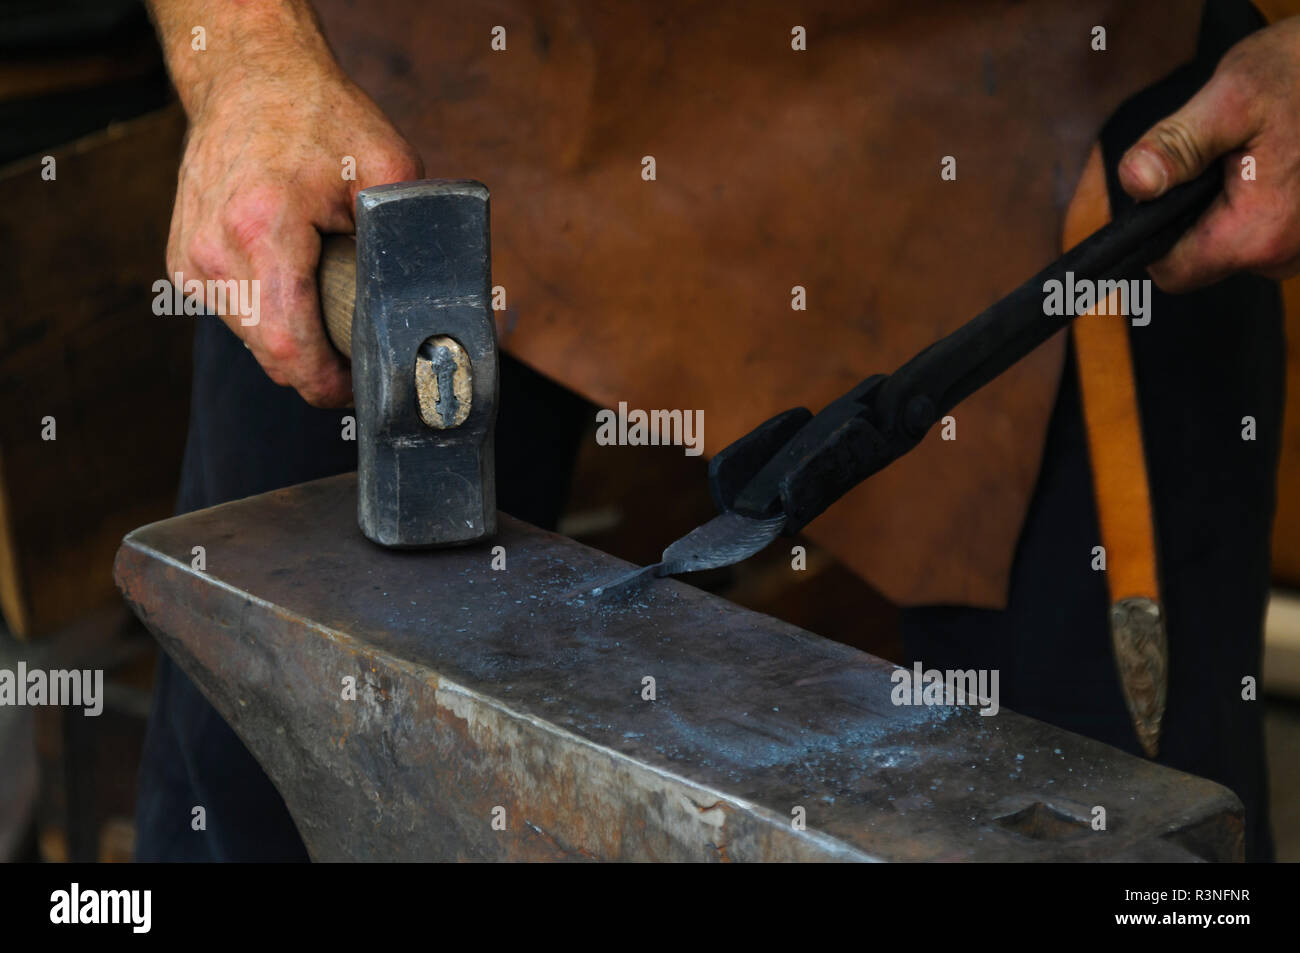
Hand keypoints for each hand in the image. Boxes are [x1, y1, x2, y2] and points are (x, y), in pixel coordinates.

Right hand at [163, 20, 420, 405]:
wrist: (248, 79)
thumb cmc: (319, 117)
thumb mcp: (388, 166)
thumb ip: (409, 235)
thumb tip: (433, 299)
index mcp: (264, 227)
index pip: (288, 345)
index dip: (327, 384)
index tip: (359, 388)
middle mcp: (216, 249)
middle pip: (270, 354)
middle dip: (318, 369)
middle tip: (360, 357)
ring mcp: (192, 258)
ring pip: (251, 341)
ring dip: (294, 341)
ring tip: (329, 306)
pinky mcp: (183, 262)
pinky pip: (235, 317)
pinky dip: (269, 316)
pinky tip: (294, 284)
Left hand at [1118, 17, 1299, 292]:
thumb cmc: (1297, 73)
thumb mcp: (1231, 98)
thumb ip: (1178, 145)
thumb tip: (1135, 183)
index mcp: (1258, 235)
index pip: (1172, 273)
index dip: (1154, 234)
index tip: (1170, 186)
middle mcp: (1286, 256)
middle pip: (1200, 260)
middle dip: (1193, 214)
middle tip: (1218, 158)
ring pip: (1230, 247)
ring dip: (1225, 207)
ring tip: (1250, 156)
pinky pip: (1259, 234)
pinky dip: (1252, 205)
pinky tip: (1271, 164)